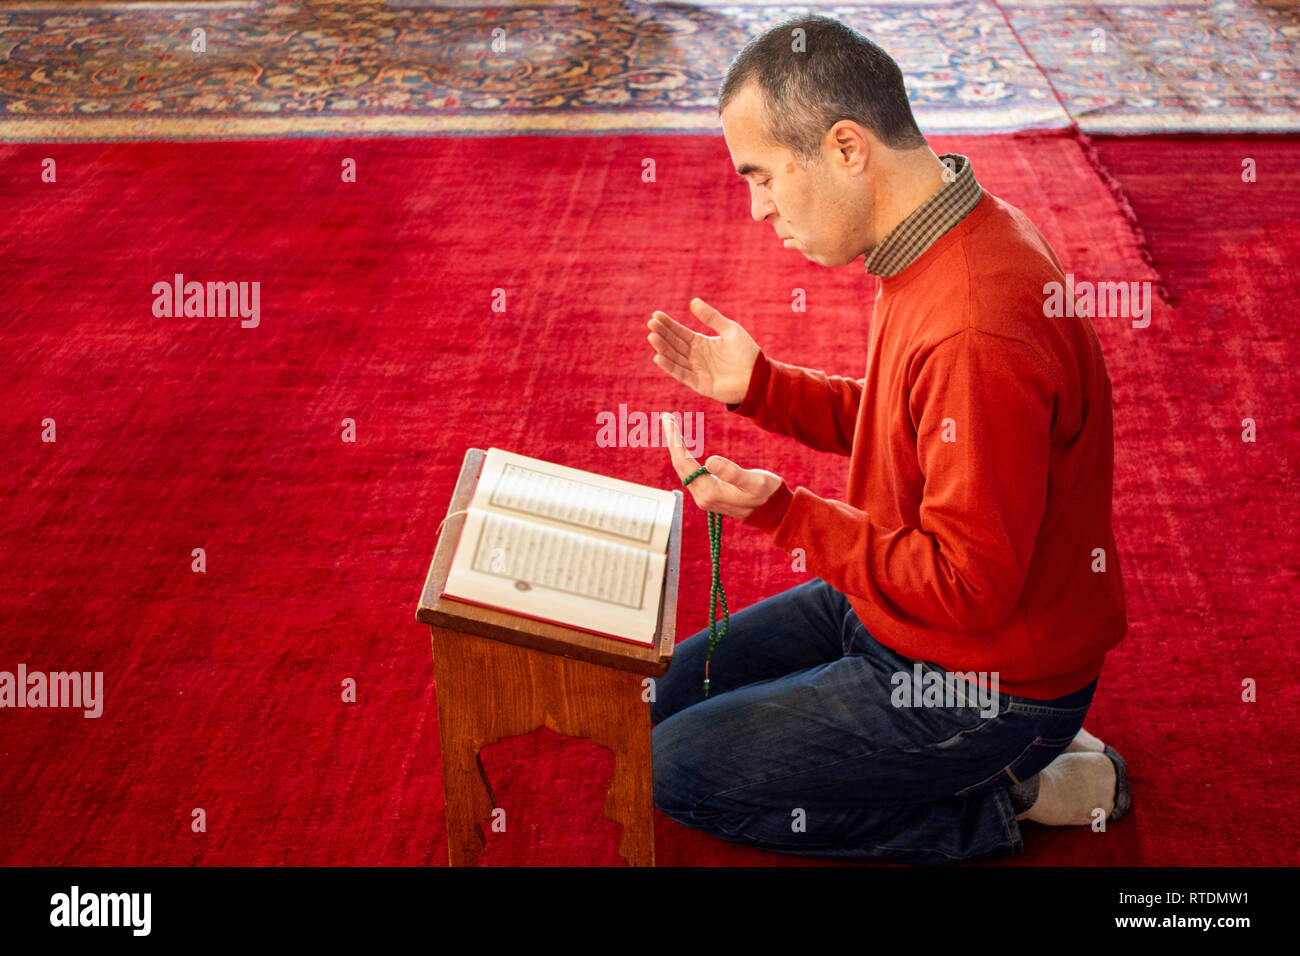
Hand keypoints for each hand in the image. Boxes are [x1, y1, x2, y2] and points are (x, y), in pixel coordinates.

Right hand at [647, 297, 759, 405]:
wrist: (758, 376)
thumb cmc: (746, 353)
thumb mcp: (729, 329)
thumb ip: (711, 317)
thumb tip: (693, 301)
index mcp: (702, 344)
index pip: (680, 333)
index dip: (668, 324)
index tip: (656, 315)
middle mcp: (696, 357)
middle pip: (675, 344)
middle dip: (662, 334)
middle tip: (651, 323)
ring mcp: (697, 371)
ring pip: (675, 358)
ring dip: (663, 348)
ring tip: (652, 337)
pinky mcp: (700, 385)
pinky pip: (682, 375)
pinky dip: (670, 367)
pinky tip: (658, 357)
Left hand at [661, 414, 781, 519]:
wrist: (774, 512)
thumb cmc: (767, 495)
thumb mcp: (754, 482)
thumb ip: (732, 473)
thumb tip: (710, 461)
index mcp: (710, 492)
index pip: (684, 464)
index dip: (675, 442)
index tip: (668, 420)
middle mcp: (703, 497)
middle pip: (680, 465)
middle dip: (673, 441)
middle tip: (666, 417)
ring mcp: (705, 496)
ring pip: (684, 469)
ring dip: (677, 448)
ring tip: (672, 426)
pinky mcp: (709, 493)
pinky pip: (691, 472)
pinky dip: (685, 456)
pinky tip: (683, 445)